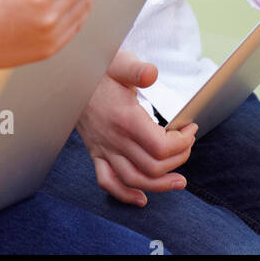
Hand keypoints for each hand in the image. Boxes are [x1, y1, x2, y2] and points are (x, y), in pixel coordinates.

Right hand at [77, 49, 196, 204]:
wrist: (69, 78)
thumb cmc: (97, 70)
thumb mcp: (119, 63)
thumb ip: (136, 70)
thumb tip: (151, 74)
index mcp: (125, 119)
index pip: (161, 146)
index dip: (182, 143)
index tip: (190, 130)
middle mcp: (115, 139)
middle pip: (153, 167)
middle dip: (178, 160)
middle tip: (187, 146)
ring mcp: (104, 149)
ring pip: (135, 180)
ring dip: (160, 186)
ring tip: (178, 181)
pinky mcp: (96, 153)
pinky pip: (108, 182)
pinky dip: (125, 195)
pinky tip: (141, 198)